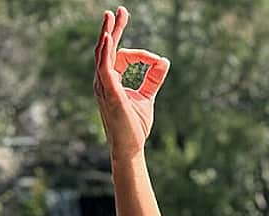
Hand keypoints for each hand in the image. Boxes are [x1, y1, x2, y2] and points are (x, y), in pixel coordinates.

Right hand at [93, 6, 170, 160]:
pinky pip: (104, 68)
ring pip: (103, 54)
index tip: (158, 60)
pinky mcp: (110, 92)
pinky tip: (108, 38)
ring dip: (107, 34)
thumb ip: (153, 79)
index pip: (122, 56)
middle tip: (119, 11)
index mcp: (111, 81)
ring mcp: (103, 86)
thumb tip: (164, 61)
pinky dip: (106, 52)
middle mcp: (103, 81)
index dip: (141, 55)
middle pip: (107, 48)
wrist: (130, 148)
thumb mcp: (147, 98)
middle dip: (113, 28)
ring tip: (111, 16)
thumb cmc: (135, 127)